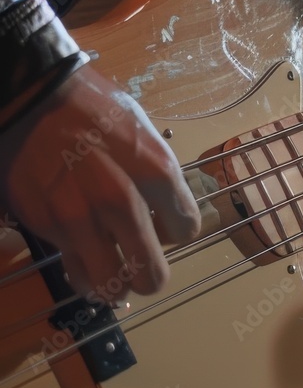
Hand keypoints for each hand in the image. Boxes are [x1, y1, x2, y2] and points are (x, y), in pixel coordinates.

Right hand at [0, 64, 200, 298]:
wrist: (31, 99)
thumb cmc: (92, 109)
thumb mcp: (141, 131)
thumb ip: (158, 173)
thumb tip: (166, 208)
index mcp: (154, 170)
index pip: (186, 228)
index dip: (180, 232)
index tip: (169, 229)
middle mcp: (121, 199)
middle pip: (151, 269)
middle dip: (153, 276)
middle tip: (148, 273)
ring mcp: (81, 217)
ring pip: (110, 282)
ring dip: (118, 288)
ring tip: (118, 284)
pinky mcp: (47, 226)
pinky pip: (74, 268)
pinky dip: (83, 277)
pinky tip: (88, 272)